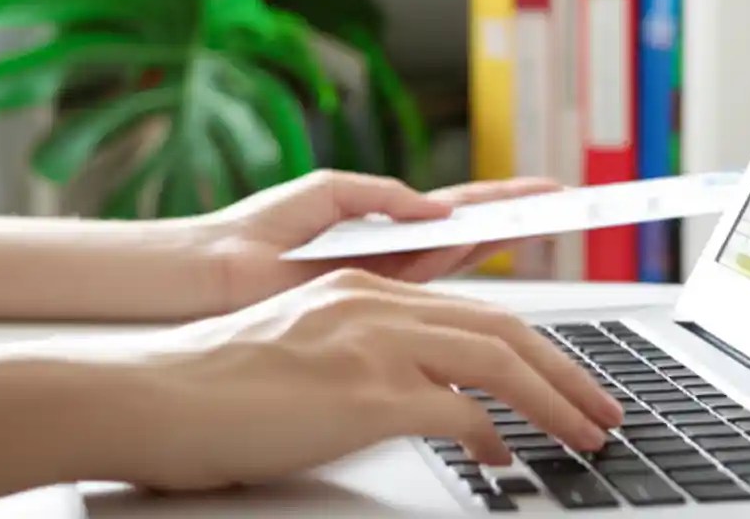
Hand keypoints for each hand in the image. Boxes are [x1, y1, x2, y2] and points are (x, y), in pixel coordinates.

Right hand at [118, 269, 622, 491]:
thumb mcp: (299, 353)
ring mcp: (369, 343)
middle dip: (564, 371)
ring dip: (552, 399)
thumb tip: (419, 402)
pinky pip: (455, 409)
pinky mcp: (359, 391)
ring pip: (494, 358)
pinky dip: (491, 434)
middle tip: (602, 409)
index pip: (469, 310)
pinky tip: (504, 458)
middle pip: (499, 326)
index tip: (563, 373)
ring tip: (585, 435)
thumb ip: (362, 361)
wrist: (147, 396)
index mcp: (359, 290)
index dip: (529, 343)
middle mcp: (372, 304)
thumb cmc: (210, 387)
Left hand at [194, 170, 561, 310]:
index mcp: (389, 223)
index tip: (555, 189)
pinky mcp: (376, 298)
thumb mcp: (327, 192)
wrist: (213, 270)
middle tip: (580, 210)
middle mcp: (400, 254)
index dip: (510, 199)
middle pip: (479, 233)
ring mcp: (393, 278)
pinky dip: (468, 262)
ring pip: (468, 255)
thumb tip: (434, 207)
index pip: (463, 207)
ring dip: (514, 238)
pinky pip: (432, 278)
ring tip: (557, 220)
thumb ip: (384, 195)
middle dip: (530, 221)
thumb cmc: (260, 229)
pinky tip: (497, 245)